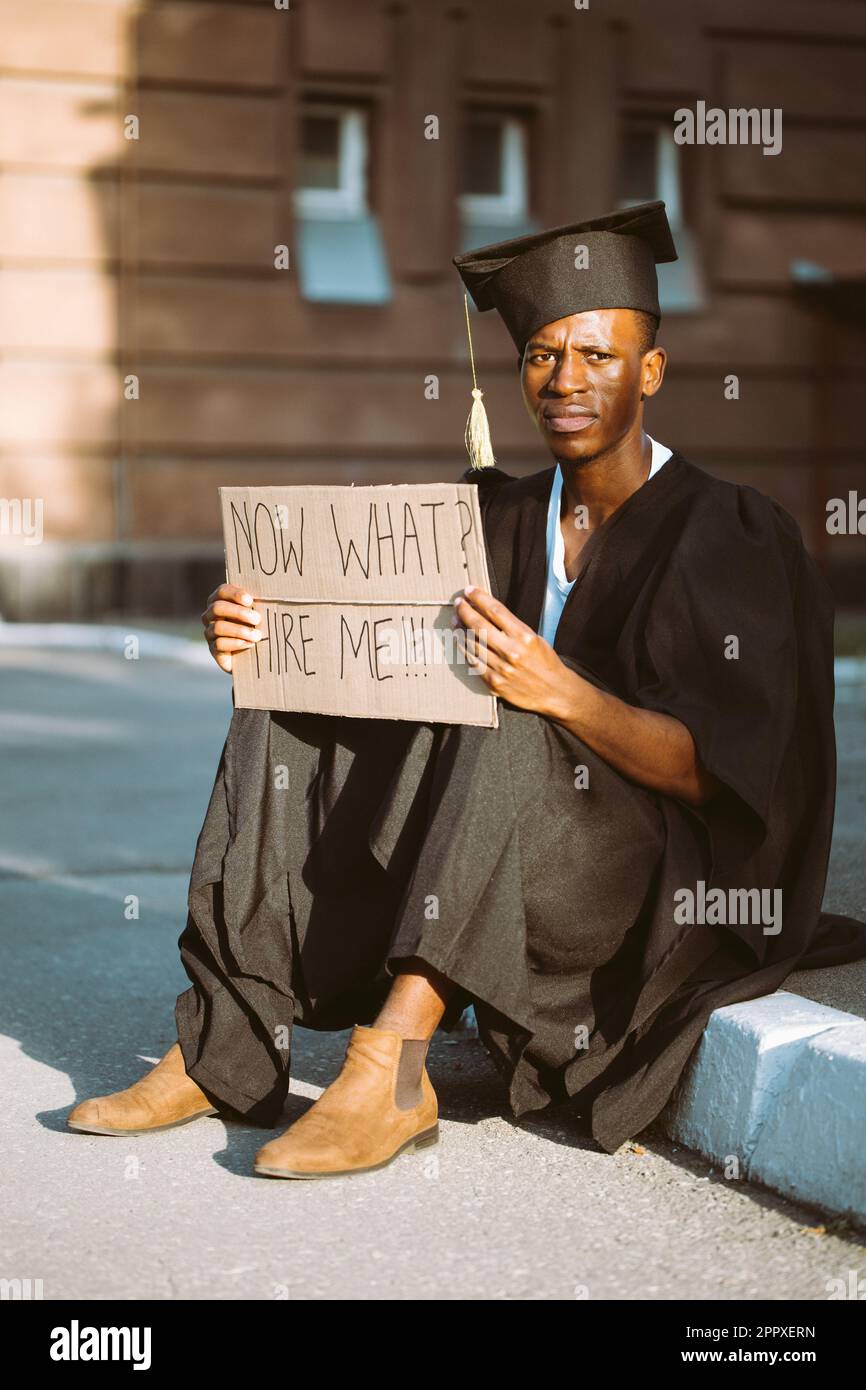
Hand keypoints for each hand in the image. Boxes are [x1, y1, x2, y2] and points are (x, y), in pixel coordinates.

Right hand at [201, 583, 262, 672]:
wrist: (254, 655)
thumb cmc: (256, 627)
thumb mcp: (257, 614)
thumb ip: (258, 604)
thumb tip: (271, 596)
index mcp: (220, 601)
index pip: (222, 591)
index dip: (235, 594)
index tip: (250, 601)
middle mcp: (210, 615)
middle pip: (217, 608)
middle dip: (239, 612)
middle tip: (257, 619)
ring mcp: (209, 632)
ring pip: (218, 627)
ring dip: (240, 630)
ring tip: (257, 636)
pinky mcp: (213, 649)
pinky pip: (219, 644)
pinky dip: (236, 643)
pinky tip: (249, 644)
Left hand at [451, 586, 575, 717]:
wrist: (554, 692)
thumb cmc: (545, 662)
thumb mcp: (534, 637)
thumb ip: (512, 625)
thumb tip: (487, 609)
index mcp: (524, 636)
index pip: (495, 610)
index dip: (479, 598)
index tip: (470, 590)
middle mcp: (512, 652)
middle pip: (479, 625)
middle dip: (464, 610)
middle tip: (458, 602)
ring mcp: (501, 669)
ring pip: (472, 643)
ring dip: (460, 629)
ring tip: (455, 619)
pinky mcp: (494, 683)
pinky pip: (473, 662)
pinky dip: (464, 648)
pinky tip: (460, 639)